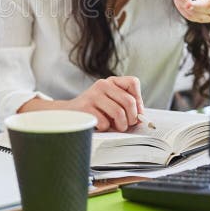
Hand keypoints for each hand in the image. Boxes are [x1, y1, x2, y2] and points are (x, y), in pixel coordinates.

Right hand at [20, 76, 143, 131]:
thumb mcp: (110, 103)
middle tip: (126, 124)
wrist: (67, 114)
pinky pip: (105, 122)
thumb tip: (142, 117)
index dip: (139, 100)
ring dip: (120, 125)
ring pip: (119, 113)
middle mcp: (102, 84)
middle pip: (129, 101)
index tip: (136, 112)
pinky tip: (99, 125)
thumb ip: (126, 107)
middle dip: (132, 118)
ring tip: (115, 127)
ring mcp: (93, 95)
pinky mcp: (85, 108)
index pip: (133, 82)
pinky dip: (105, 128)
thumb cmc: (94, 111)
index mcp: (110, 82)